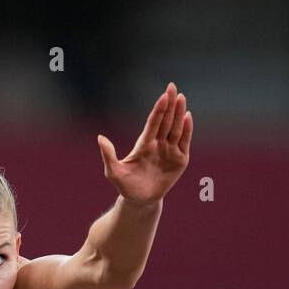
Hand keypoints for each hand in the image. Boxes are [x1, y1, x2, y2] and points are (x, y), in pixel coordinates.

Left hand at [97, 82, 192, 204]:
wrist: (140, 201)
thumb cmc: (125, 186)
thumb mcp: (114, 172)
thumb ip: (108, 155)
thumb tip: (100, 138)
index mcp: (144, 143)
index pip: (153, 122)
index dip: (158, 109)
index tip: (163, 95)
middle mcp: (158, 143)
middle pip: (165, 120)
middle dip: (170, 105)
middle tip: (172, 87)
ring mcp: (170, 150)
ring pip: (176, 128)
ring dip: (179, 113)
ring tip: (182, 98)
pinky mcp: (180, 160)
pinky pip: (184, 142)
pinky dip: (187, 130)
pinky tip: (188, 117)